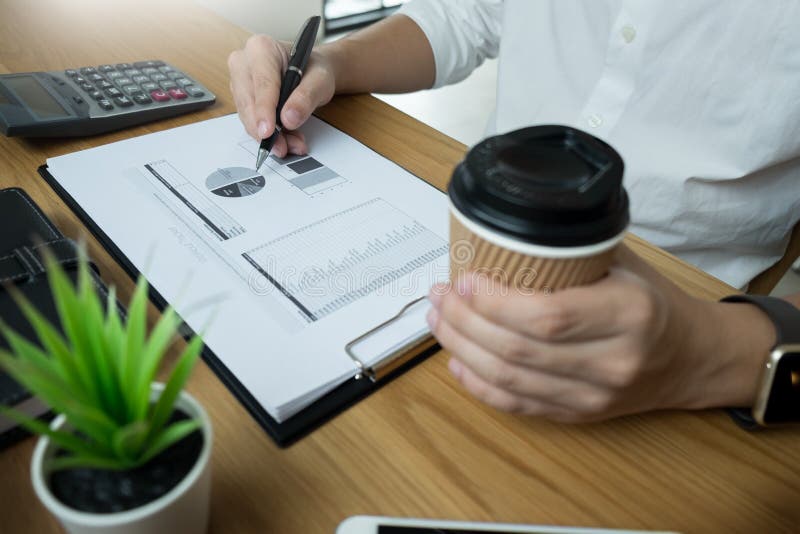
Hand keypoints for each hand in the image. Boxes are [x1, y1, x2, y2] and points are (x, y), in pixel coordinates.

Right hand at [227, 35, 336, 156]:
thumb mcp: (320, 80)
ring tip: (291, 145)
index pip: (261, 84)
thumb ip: (306, 97)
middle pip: (248, 102)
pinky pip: (250, 120)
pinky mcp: (241, 98)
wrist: (311, 72)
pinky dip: (267, 134)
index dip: (264, 110)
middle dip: (265, 129)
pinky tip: (284, 140)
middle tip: (282, 148)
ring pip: (247, 115)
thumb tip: (289, 118)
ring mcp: (239, 80)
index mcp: (261, 48)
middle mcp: (244, 61)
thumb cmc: (313, 70)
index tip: (268, 132)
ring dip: (268, 135)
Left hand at [427, 246, 773, 421]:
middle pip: (517, 350)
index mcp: (628, 313)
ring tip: (438, 322)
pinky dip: (479, 386)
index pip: (546, 315)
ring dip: (462, 350)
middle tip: (438, 297)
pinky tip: (457, 363)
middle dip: (464, 322)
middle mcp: (613, 361)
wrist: (692, 357)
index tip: (462, 281)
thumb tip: (498, 233)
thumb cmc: (653, 301)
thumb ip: (569, 251)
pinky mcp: (580, 416)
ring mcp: (595, 396)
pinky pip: (518, 406)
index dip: (493, 302)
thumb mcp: (623, 261)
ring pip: (509, 380)